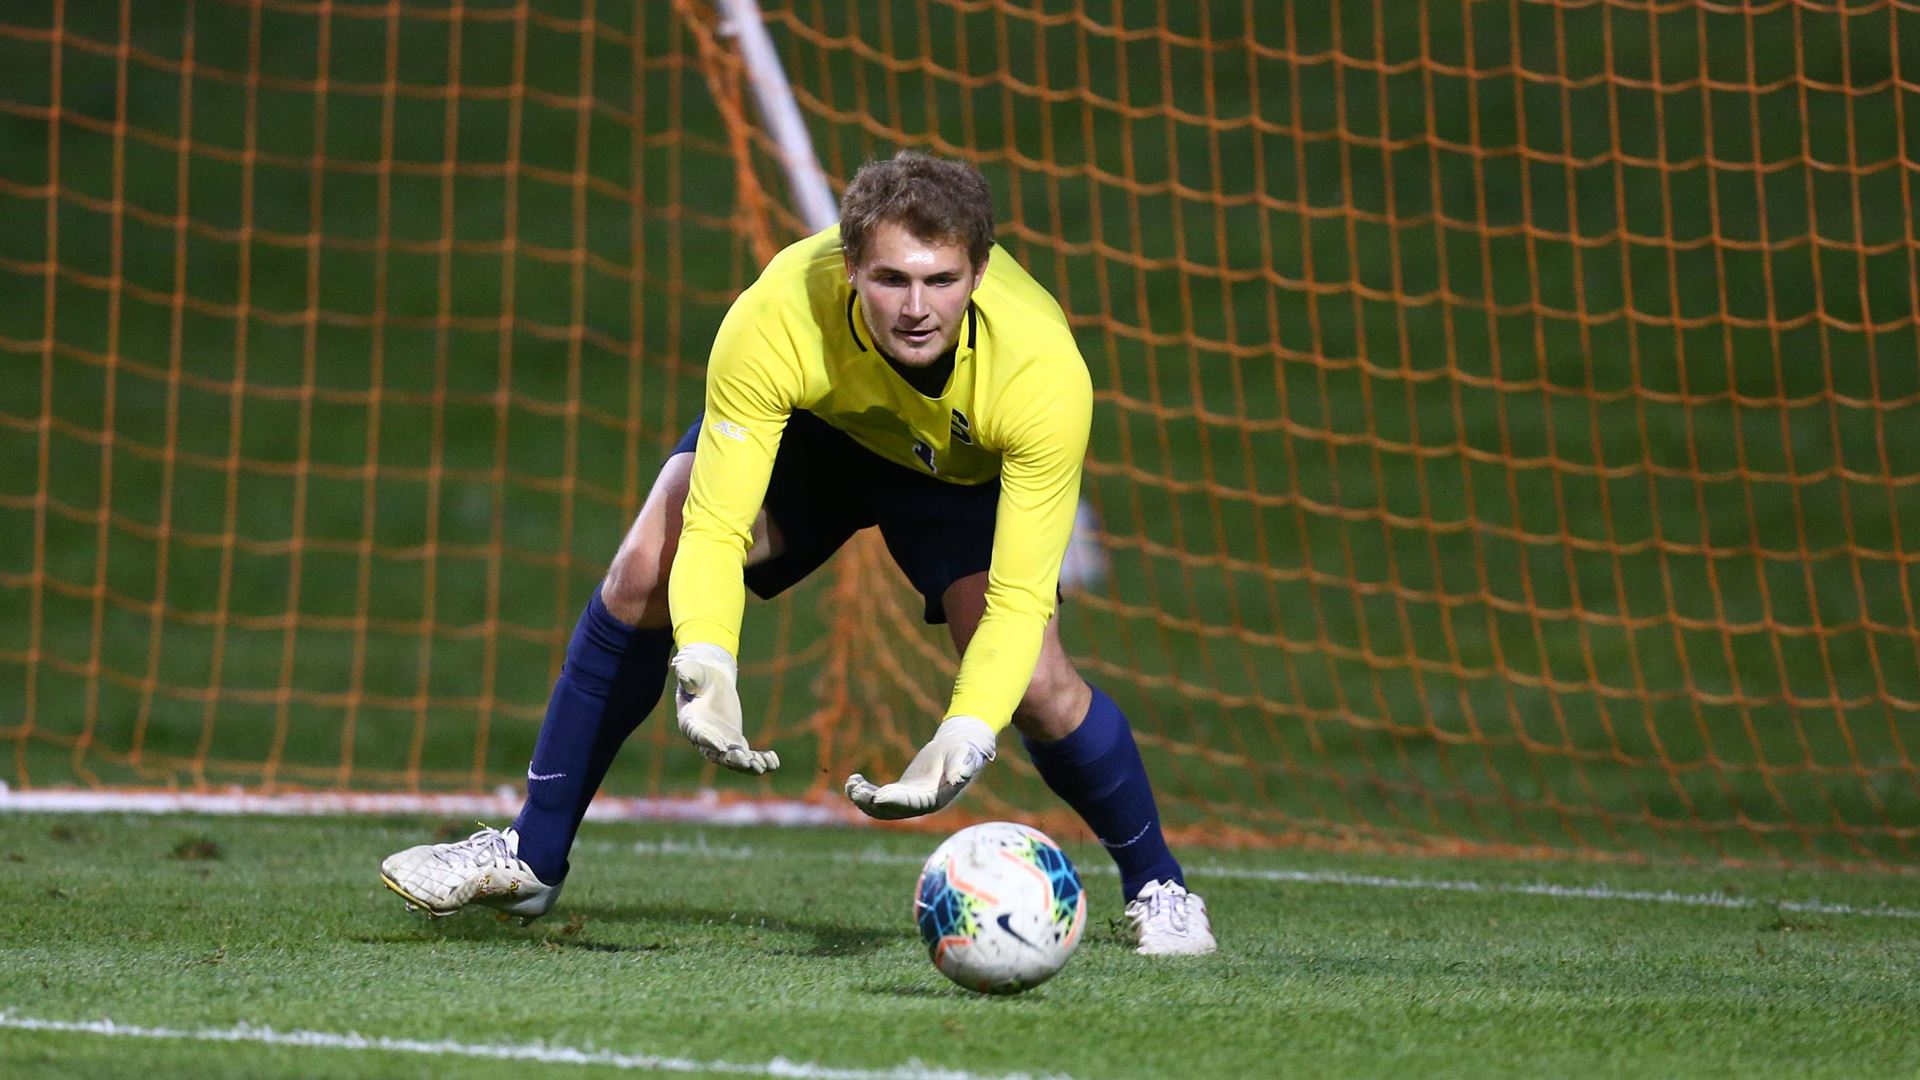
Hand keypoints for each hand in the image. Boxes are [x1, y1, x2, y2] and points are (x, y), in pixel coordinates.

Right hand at [672, 643, 778, 773]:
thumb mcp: (693, 672)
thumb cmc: (700, 675)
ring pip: (734, 761)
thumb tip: (683, 673)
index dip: (708, 741)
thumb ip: (688, 674)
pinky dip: (760, 761)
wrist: (712, 682)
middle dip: (732, 760)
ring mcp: (721, 744)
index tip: (721, 746)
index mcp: (691, 721)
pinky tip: (774, 762)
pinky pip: (748, 757)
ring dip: (748, 765)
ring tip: (763, 764)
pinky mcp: (735, 744)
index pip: (698, 734)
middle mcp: (704, 738)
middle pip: (716, 755)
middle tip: (746, 761)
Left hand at [845, 715, 995, 819]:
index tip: (877, 796)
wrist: (959, 750)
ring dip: (864, 799)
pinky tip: (854, 779)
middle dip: (872, 802)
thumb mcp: (965, 756)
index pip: (913, 804)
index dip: (895, 801)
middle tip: (855, 790)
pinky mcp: (901, 792)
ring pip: (881, 808)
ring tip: (851, 783)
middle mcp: (921, 804)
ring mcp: (909, 800)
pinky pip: (879, 797)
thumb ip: (963, 767)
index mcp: (936, 798)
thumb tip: (959, 778)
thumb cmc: (963, 751)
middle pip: (893, 810)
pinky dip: (865, 791)